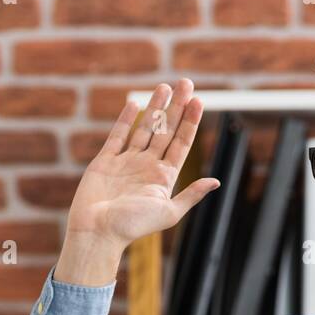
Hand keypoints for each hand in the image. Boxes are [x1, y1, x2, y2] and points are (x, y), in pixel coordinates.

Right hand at [65, 78, 219, 250]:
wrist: (97, 232)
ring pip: (144, 129)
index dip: (190, 122)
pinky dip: (126, 120)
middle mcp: (146, 167)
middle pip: (165, 131)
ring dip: (155, 108)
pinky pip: (117, 136)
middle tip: (186, 83)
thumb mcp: (169, 212)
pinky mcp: (105, 162)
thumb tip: (216, 181)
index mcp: (163, 178)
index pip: (181, 144)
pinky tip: (135, 104)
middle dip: (176, 107)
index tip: (199, 101)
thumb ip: (191, 195)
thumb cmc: (133, 226)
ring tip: (165, 86)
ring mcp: (125, 162)